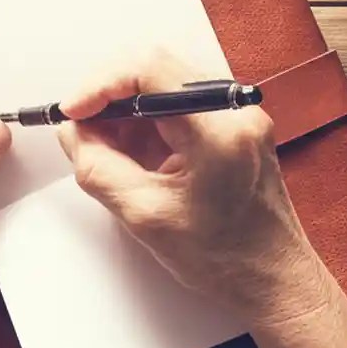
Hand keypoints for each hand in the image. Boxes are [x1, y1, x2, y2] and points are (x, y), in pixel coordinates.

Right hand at [56, 51, 331, 325]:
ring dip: (128, 111)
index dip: (101, 84)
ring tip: (108, 151)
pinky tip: (135, 156)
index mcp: (218, 131)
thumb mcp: (144, 216)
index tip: (74, 110)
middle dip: (110, 96)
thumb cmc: (224, 259)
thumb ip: (97, 168)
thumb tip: (72, 132)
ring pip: (165, 85)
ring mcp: (240, 116)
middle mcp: (236, 111)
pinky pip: (181, 105)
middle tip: (82, 130)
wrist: (273, 278)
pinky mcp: (235, 126)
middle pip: (156, 70)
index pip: (150, 69)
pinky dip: (149, 123)